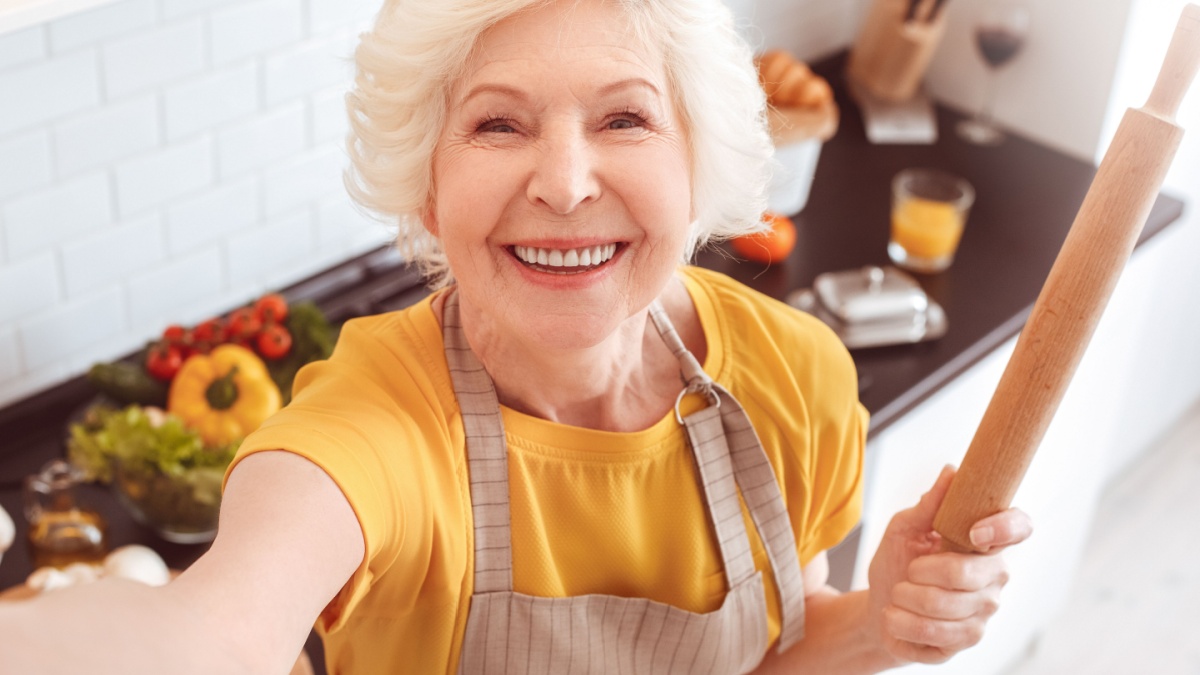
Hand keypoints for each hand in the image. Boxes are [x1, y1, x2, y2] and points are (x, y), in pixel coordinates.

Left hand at [866, 466, 1032, 664]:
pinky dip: (903, 624)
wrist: (881, 610)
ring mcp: (984, 611)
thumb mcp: (904, 528)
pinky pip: (935, 634)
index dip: (1004, 528)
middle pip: (964, 574)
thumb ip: (929, 504)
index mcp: (986, 541)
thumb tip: (952, 471)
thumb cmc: (898, 563)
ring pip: (944, 607)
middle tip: (908, 572)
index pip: (1019, 527)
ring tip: (897, 596)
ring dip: (905, 599)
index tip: (974, 533)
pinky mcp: (968, 640)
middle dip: (919, 573)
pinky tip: (897, 619)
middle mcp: (994, 576)